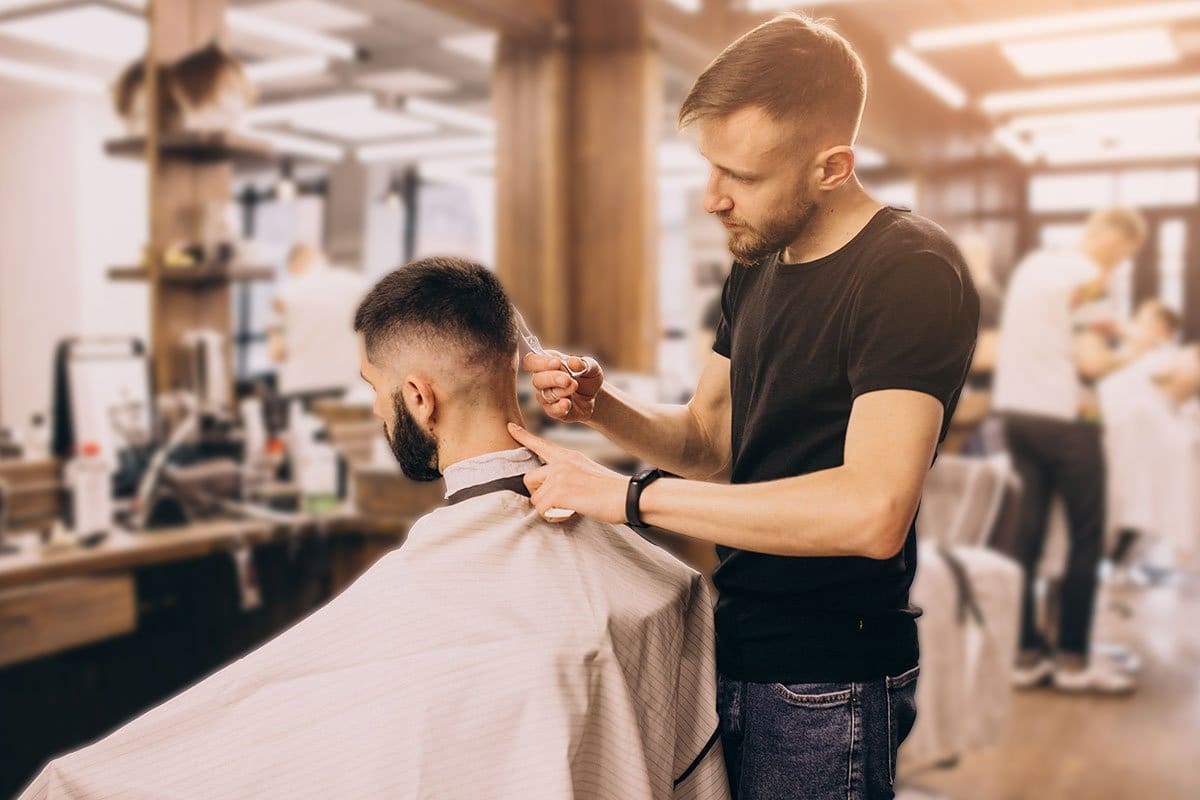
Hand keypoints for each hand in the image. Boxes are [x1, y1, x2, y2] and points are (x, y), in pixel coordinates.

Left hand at [508, 423, 626, 524]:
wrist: (627, 496)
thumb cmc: (612, 491)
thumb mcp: (588, 473)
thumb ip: (569, 475)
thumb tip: (555, 490)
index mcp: (569, 457)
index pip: (542, 444)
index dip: (524, 436)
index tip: (510, 426)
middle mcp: (561, 463)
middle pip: (528, 479)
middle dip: (537, 494)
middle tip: (556, 502)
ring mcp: (559, 476)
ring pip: (535, 498)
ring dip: (548, 509)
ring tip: (568, 509)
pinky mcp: (559, 491)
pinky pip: (541, 510)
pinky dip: (554, 517)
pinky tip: (570, 513)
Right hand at [523, 351, 603, 422]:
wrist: (595, 397)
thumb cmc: (588, 377)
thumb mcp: (591, 367)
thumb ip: (583, 363)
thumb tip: (573, 362)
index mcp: (546, 363)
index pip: (531, 361)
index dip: (539, 362)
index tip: (557, 363)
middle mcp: (542, 380)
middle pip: (536, 380)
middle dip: (552, 378)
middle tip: (567, 379)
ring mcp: (546, 397)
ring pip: (545, 395)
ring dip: (560, 391)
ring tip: (574, 386)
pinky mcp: (554, 411)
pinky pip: (552, 410)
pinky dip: (560, 407)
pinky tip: (568, 403)